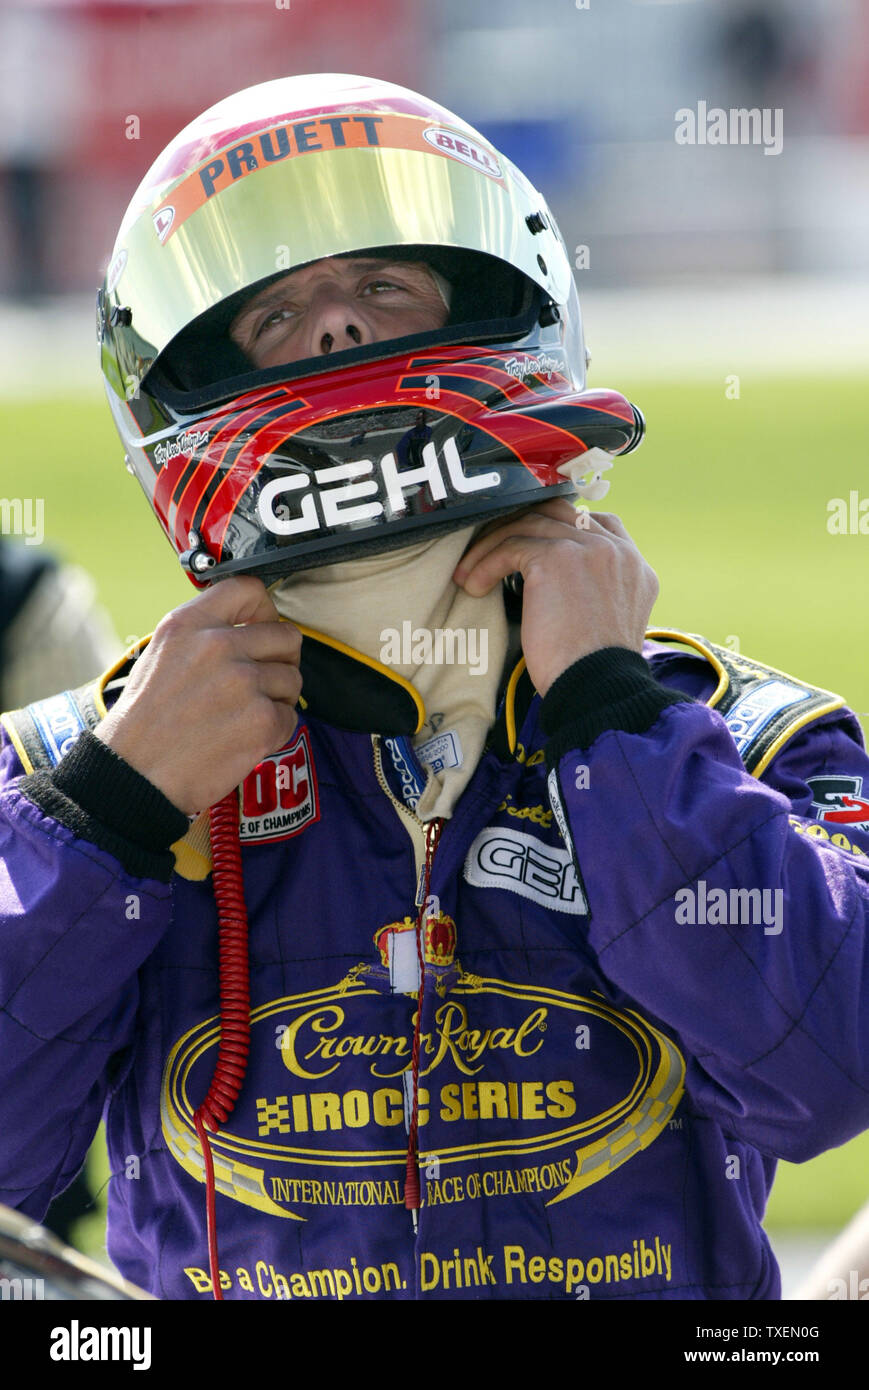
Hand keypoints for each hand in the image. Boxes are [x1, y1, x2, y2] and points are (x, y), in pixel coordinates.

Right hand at [95, 576, 301, 813]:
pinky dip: (275, 729)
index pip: (249, 588)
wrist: (134, 775)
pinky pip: (290, 716)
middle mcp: (218, 647)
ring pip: (293, 678)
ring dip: (278, 697)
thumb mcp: (160, 654)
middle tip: (261, 680)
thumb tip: (249, 625)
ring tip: (245, 713)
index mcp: (189, 625)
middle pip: (286, 636)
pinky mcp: (262, 721)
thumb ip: (203, 632)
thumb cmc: (144, 722)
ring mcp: (244, 683)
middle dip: (280, 659)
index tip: (262, 627)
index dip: (264, 609)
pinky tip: (244, 736)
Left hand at [452, 500, 658, 696]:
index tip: (526, 543)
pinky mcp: (557, 558)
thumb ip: (595, 589)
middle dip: (518, 527)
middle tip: (488, 550)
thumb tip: (558, 583)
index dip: (555, 526)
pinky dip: (486, 564)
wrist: (596, 687)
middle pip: (557, 513)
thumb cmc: (592, 670)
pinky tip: (474, 585)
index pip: (594, 521)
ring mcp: (587, 549)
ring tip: (470, 574)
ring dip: (491, 548)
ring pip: (528, 526)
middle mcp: (616, 550)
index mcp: (634, 565)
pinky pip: (510, 547)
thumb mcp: (607, 620)